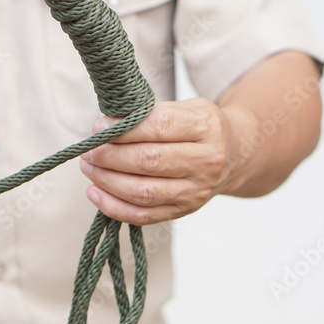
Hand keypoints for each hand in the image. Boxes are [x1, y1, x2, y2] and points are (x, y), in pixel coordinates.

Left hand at [78, 98, 246, 225]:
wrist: (235, 154)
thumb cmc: (200, 127)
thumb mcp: (187, 107)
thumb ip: (151, 112)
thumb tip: (107, 125)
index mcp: (206, 128)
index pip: (159, 127)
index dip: (124, 129)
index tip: (99, 127)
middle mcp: (206, 162)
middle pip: (149, 161)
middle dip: (110, 156)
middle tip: (89, 150)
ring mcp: (196, 191)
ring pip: (144, 192)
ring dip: (107, 181)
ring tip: (88, 168)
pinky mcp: (185, 211)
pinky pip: (144, 216)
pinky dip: (114, 207)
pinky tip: (95, 193)